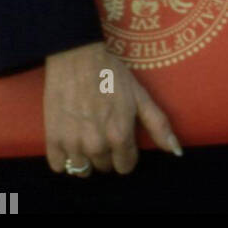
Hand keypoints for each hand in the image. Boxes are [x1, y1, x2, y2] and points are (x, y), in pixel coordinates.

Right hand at [44, 40, 180, 175]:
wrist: (76, 57)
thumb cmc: (111, 74)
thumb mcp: (140, 96)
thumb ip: (159, 125)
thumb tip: (175, 151)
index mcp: (120, 135)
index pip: (125, 166)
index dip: (126, 153)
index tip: (121, 137)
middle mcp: (96, 145)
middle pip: (105, 166)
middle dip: (107, 153)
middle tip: (104, 129)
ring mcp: (73, 144)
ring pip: (82, 170)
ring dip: (86, 157)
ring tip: (87, 134)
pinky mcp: (53, 139)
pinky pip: (58, 166)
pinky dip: (64, 158)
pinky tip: (70, 138)